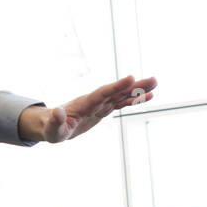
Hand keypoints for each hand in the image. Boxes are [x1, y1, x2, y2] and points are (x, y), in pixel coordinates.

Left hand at [19, 75, 156, 143]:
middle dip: (134, 86)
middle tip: (154, 79)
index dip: (116, 86)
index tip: (131, 78)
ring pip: (122, 95)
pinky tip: (148, 97)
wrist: (50, 124)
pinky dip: (133, 100)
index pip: (103, 93)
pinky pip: (121, 103)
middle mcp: (94, 101)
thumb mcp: (52, 128)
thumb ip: (55, 121)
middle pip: (117, 91)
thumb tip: (56, 112)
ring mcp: (100, 104)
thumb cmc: (51, 128)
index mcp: (84, 104)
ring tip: (155, 84)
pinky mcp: (103, 110)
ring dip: (138, 90)